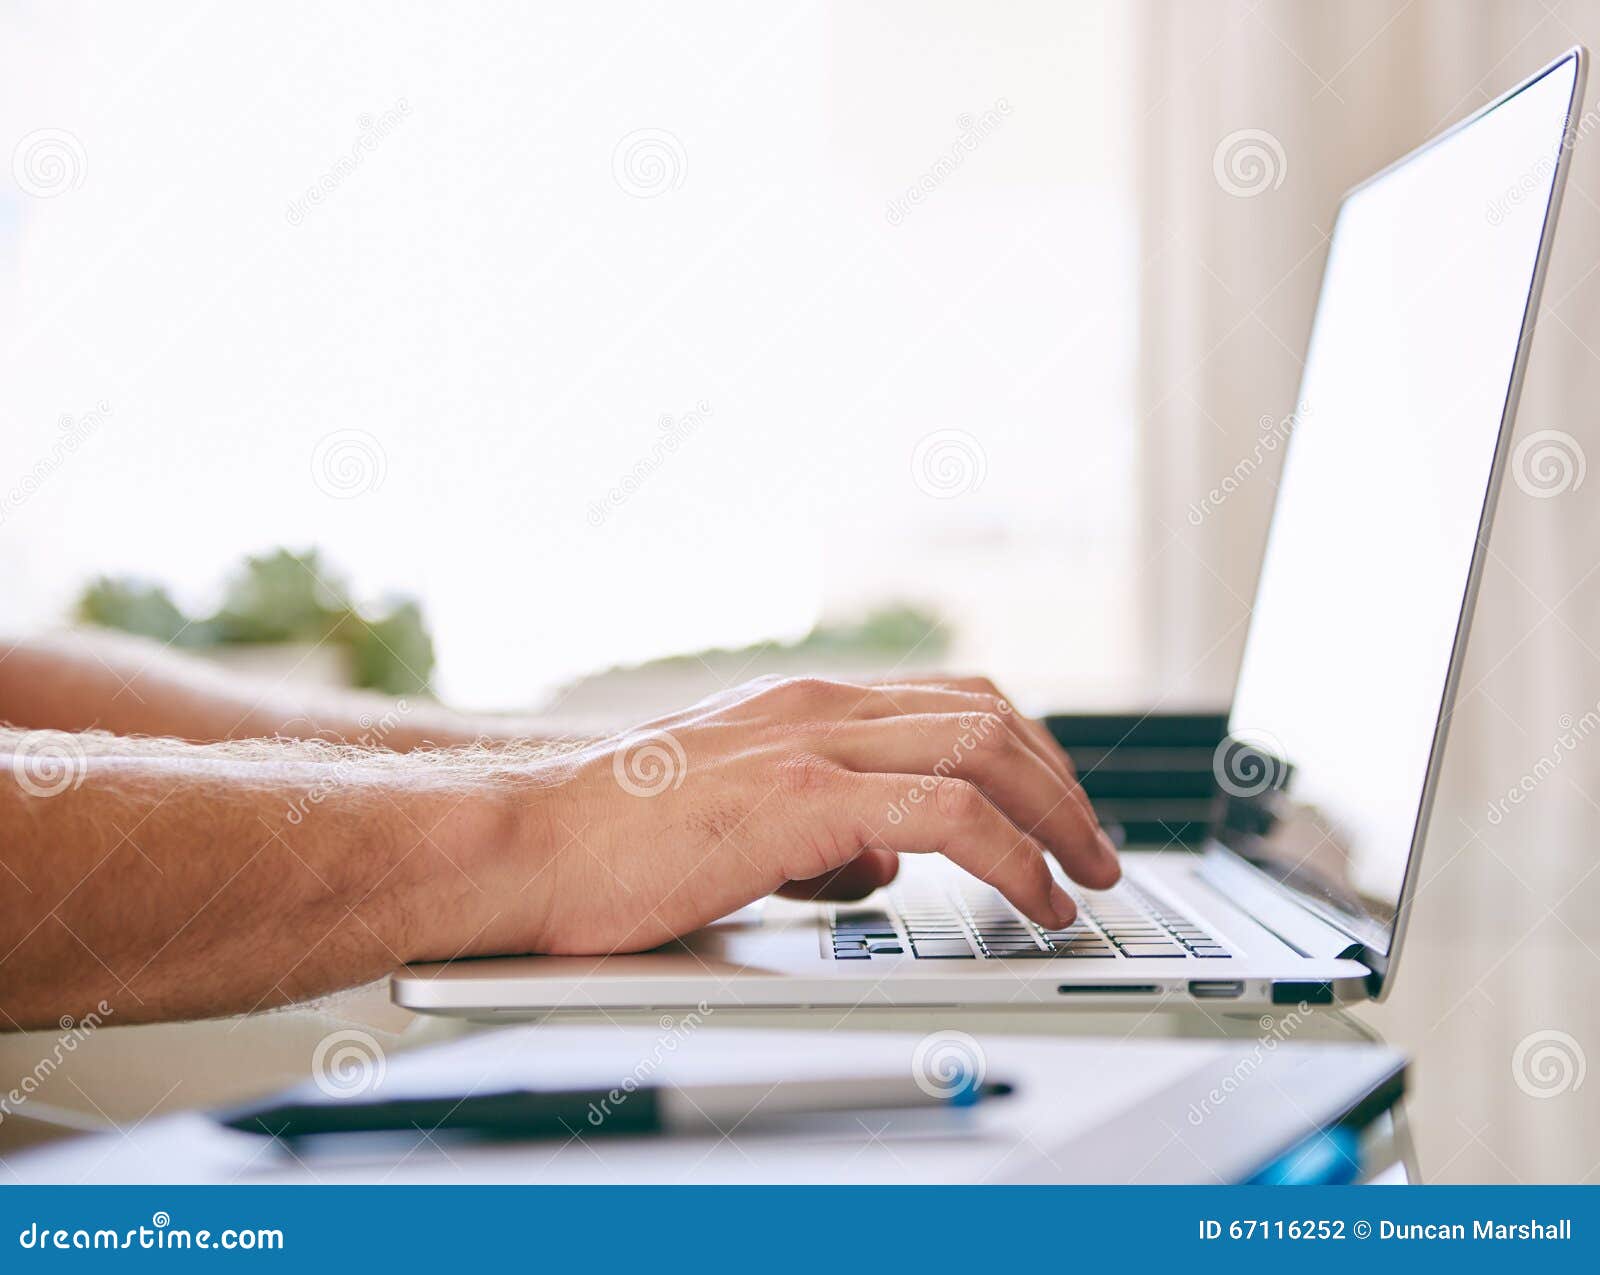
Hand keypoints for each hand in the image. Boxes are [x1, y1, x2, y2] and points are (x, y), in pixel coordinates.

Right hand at [512, 675, 1120, 955]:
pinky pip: (945, 816)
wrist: (522, 843)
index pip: (954, 702)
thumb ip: (817, 836)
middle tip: (1095, 852)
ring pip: (983, 749)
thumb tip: (878, 868)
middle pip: (988, 716)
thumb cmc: (609, 842)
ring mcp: (810, 744)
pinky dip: (1011, 855)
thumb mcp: (734, 825)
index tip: (1059, 811)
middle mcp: (818, 707)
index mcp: (805, 706)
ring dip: (1055, 816)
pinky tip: (1032, 898)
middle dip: (1061, 784)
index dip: (1026, 753)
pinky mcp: (798, 798)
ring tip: (1085, 880)